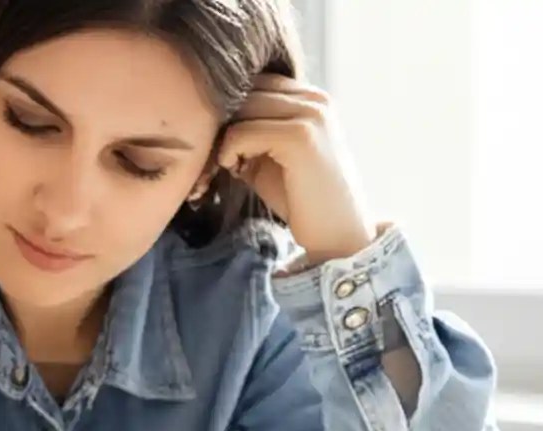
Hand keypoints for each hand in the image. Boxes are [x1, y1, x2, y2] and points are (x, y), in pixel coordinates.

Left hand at [218, 74, 376, 261]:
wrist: (337, 235)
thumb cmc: (300, 198)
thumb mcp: (269, 155)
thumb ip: (248, 130)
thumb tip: (205, 116)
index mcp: (310, 97)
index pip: (253, 83)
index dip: (228, 111)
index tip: (218, 147)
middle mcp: (314, 98)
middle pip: (244, 91)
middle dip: (219, 123)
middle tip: (211, 161)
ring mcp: (310, 114)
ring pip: (240, 108)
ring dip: (220, 139)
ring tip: (223, 168)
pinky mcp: (300, 136)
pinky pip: (242, 132)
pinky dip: (228, 152)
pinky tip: (235, 171)